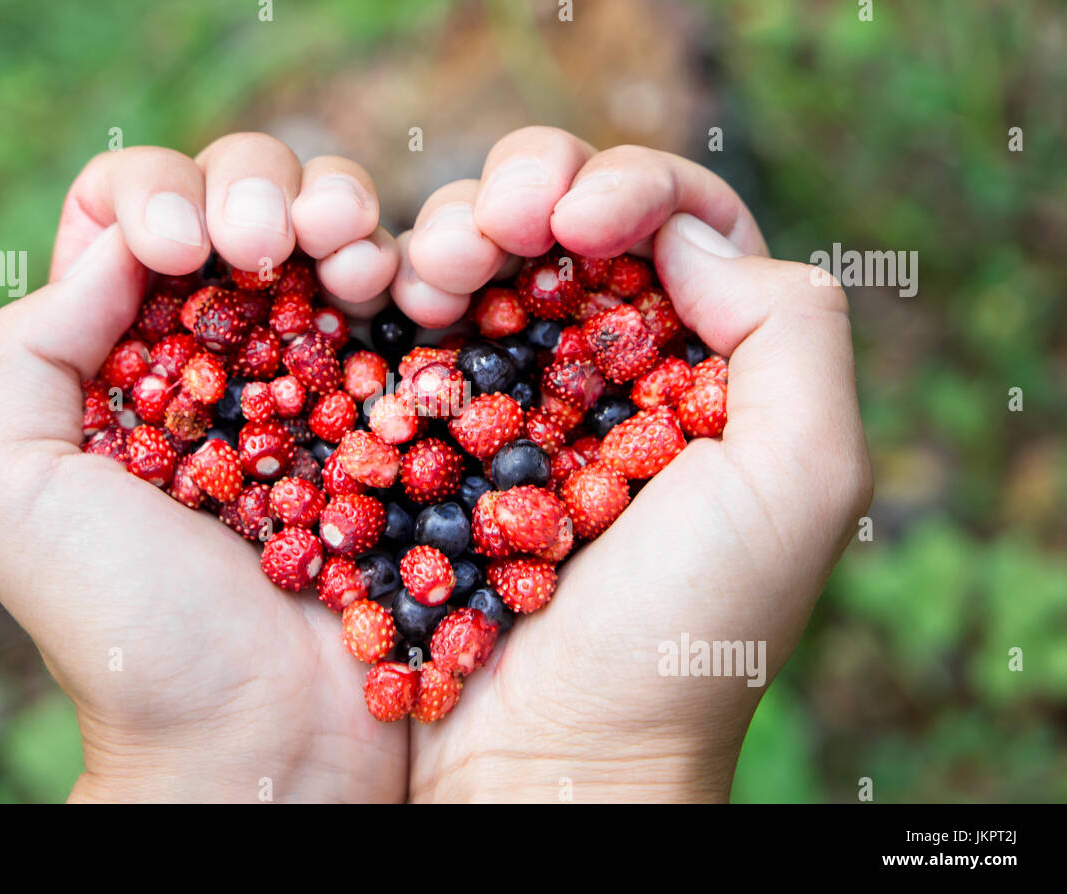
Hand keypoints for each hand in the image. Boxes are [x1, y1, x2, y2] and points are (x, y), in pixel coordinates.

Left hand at [0, 136, 405, 801]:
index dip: (158, 197)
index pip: (133, 214)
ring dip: (339, 207)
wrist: (266, 738)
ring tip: (348, 256)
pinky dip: (407, 263)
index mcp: (126, 362)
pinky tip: (400, 287)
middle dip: (257, 188)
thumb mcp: (10, 495)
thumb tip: (117, 242)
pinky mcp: (401, 405)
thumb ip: (25, 353)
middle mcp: (225, 353)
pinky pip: (410, 299)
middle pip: (240, 199)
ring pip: (331, 226)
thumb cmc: (130, 630)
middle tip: (268, 247)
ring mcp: (322, 373)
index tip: (183, 251)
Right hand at [398, 127, 872, 801]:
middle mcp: (611, 374)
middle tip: (500, 225)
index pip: (680, 224)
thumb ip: (791, 331)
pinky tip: (395, 302)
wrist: (550, 755)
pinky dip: (400, 295)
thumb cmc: (685, 634)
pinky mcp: (433, 436)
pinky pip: (415, 333)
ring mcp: (513, 403)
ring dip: (458, 235)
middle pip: (570, 224)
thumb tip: (684, 235)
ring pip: (486, 262)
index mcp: (709, 370)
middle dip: (530, 193)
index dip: (632, 186)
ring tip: (438, 276)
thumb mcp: (798, 481)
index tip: (581, 216)